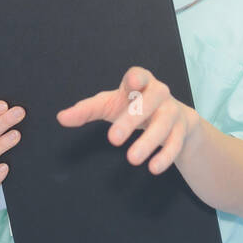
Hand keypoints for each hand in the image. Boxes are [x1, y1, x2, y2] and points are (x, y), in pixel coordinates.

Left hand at [57, 66, 198, 173]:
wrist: (173, 117)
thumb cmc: (135, 106)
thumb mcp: (110, 105)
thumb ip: (87, 110)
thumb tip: (61, 118)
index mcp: (141, 82)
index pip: (140, 74)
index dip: (136, 77)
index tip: (131, 82)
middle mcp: (159, 94)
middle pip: (149, 102)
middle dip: (132, 119)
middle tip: (112, 139)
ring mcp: (172, 112)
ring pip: (164, 125)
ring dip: (148, 142)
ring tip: (132, 160)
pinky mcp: (181, 131)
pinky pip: (176, 143)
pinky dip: (166, 156)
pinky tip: (153, 168)